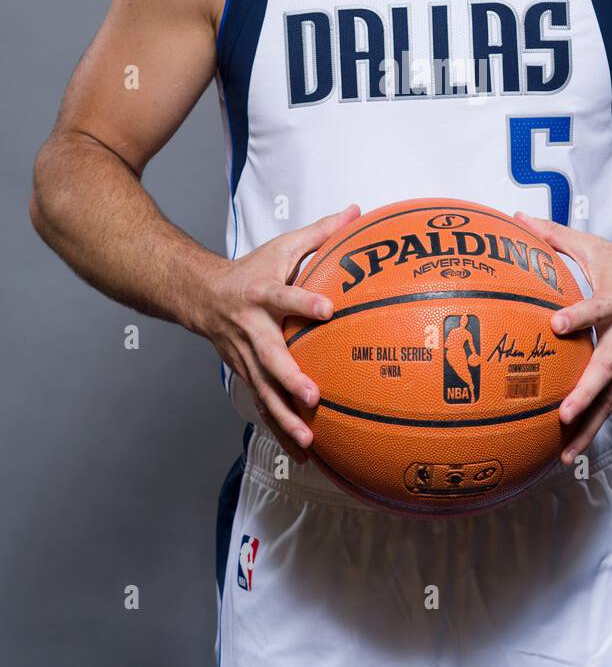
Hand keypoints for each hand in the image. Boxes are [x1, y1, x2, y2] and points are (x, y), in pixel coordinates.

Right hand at [198, 203, 360, 463]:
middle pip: (270, 357)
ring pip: (264, 392)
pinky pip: (264, 406)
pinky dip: (281, 431)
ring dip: (284, 418)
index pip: (285, 297)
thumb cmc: (252, 269)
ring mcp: (245, 358)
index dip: (304, 302)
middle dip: (290, 379)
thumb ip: (320, 232)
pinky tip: (304, 454)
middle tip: (313, 397)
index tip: (328, 309)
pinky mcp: (245, 376)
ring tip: (309, 442)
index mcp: (262, 295)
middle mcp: (251, 330)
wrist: (200, 295)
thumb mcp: (282, 246)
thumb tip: (357, 211)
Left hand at [513, 212, 611, 463]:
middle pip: (608, 366)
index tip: (556, 324)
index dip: (579, 316)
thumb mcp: (594, 246)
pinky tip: (574, 446)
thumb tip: (515, 219)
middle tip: (563, 414)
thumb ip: (554, 235)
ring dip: (591, 424)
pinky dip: (597, 424)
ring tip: (567, 452)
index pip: (598, 308)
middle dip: (586, 393)